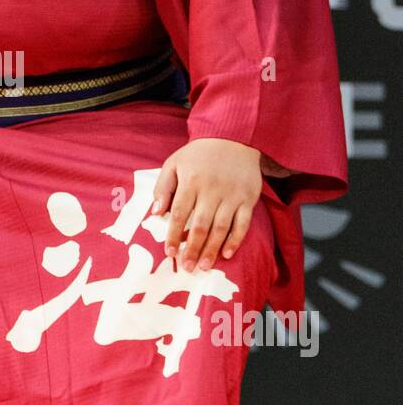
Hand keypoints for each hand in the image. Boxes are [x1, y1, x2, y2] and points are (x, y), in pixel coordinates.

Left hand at [151, 138, 262, 272]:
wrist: (234, 138)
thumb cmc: (199, 154)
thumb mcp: (174, 163)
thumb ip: (163, 187)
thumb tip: (156, 213)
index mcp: (191, 181)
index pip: (180, 213)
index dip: (173, 234)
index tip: (169, 253)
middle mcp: (212, 189)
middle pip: (201, 225)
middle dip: (192, 248)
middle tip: (186, 267)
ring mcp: (232, 195)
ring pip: (221, 227)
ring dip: (212, 249)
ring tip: (203, 266)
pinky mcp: (249, 198)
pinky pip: (243, 224)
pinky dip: (235, 240)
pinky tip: (227, 254)